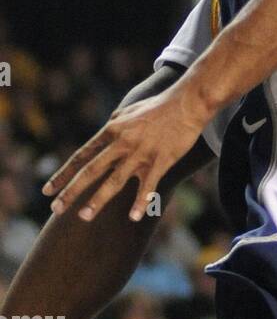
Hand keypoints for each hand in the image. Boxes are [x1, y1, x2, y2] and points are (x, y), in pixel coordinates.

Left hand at [42, 81, 208, 222]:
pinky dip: (140, 202)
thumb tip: (99, 140)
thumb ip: (113, 128)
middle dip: (72, 191)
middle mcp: (123, 142)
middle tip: (55, 209)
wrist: (188, 101)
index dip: (64, 173)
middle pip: (92, 170)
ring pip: (115, 180)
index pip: (82, 155)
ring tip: (84, 217)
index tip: (48, 189)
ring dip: (98, 200)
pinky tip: (134, 217)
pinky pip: (148, 185)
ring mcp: (141, 152)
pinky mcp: (160, 160)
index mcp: (112, 130)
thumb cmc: (158, 107)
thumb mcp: (129, 112)